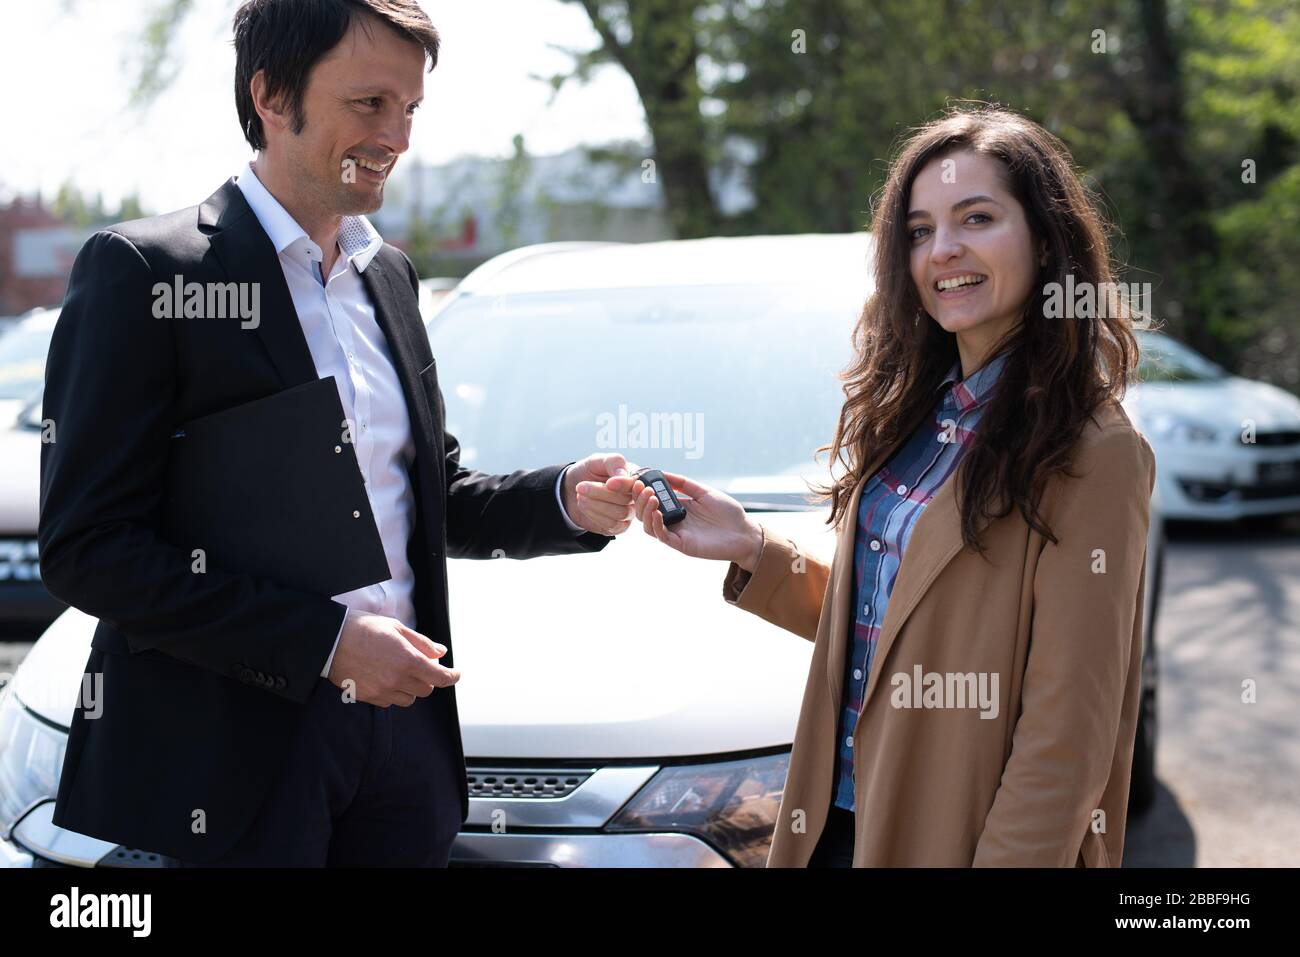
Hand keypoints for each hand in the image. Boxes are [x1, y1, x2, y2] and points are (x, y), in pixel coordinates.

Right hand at [326, 608, 458, 706]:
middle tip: (419, 664)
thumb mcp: (397, 628)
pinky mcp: (368, 697)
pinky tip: (384, 677)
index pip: (440, 677)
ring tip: (399, 670)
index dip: (452, 677)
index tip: (455, 674)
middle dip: (428, 678)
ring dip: (411, 687)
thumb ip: (422, 643)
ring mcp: (382, 690)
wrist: (330, 640)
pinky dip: (393, 693)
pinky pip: (390, 702)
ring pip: (409, 699)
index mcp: (407, 660)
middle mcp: (396, 679)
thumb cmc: (365, 628)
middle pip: (426, 690)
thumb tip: (441, 653)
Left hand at [562, 452, 640, 535]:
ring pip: (620, 513)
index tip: (608, 483)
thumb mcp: (597, 460)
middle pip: (626, 499)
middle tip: (580, 486)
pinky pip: (613, 525)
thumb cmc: (589, 472)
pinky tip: (584, 505)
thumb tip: (624, 474)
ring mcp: (628, 512)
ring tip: (580, 495)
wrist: (571, 489)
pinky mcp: (618, 526)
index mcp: (634, 477)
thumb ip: (613, 462)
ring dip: (596, 505)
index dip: (623, 484)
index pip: (636, 484)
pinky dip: (595, 515)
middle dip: (600, 493)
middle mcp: (635, 496)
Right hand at [632, 470, 764, 570]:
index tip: (639, 479)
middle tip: (642, 487)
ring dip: (645, 511)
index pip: (652, 500)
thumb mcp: (704, 492)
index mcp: (678, 508)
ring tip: (651, 497)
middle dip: (640, 499)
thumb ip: (683, 483)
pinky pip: (662, 536)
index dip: (643, 490)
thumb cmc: (728, 513)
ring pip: (649, 525)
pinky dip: (656, 524)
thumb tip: (662, 472)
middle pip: (645, 513)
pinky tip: (658, 512)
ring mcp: (677, 533)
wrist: (744, 532)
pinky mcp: (682, 545)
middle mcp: (674, 521)